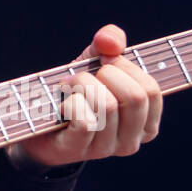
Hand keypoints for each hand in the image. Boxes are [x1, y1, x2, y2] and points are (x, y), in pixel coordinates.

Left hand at [11, 24, 161, 168]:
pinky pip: (84, 121)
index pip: (151, 90)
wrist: (40, 119)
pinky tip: (62, 103)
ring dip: (82, 84)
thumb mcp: (95, 62)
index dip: (126, 66)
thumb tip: (111, 41)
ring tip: (69, 85)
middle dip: (107, 74)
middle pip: (135, 97)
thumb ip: (108, 43)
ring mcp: (106, 149)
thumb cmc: (76, 91)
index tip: (105, 62)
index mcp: (145, 122)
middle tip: (86, 74)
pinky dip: (70, 102)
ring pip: (107, 106)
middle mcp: (131, 141)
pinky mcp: (78, 149)